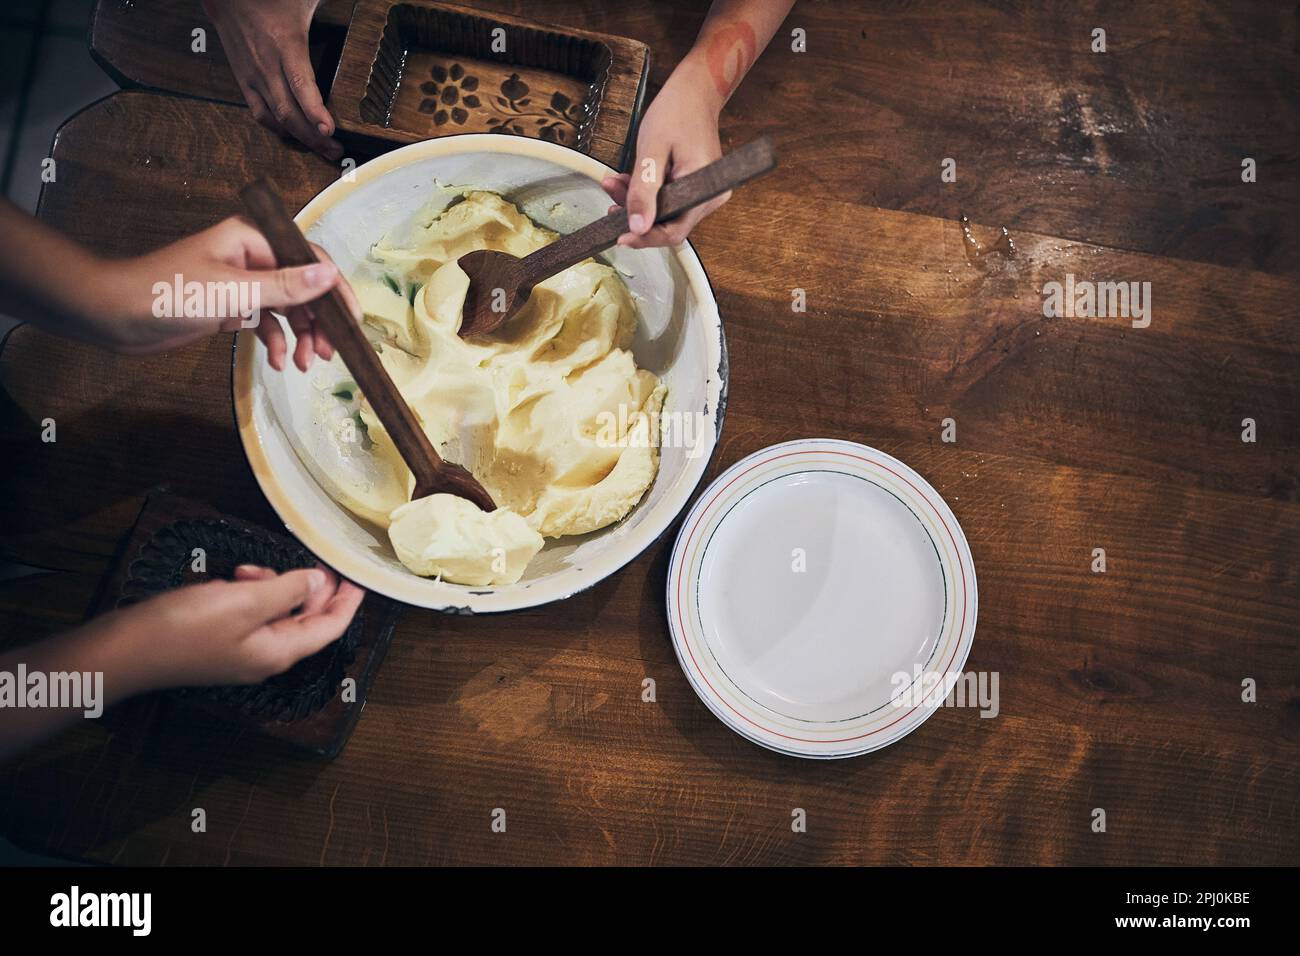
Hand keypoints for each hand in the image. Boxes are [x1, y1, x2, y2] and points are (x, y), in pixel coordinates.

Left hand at [96, 215, 361, 371]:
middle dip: (319, 321)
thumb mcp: (233, 291)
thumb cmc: (169, 292)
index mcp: (254, 240)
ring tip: (306, 364)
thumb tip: (330, 273)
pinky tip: (277, 361)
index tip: (353, 322)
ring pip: (288, 308)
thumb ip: (286, 286)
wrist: (115, 314)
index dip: (335, 289)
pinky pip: (266, 323)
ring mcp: (241, 283)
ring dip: (301, 336)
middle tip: (329, 353)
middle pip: (303, 287)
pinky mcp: (230, 307)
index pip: (310, 258)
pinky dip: (276, 342)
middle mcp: (252, 257)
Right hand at [98, 565, 364, 689]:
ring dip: (272, 586)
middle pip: (305, 619)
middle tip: (302, 560)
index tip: (358, 579)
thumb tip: (318, 582)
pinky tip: (230, 580)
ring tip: (248, 570)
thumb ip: (288, 590)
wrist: (123, 650)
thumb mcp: (245, 601)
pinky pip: (249, 613)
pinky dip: (248, 593)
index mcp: (279, 652)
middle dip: (306, 587)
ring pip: (275, 612)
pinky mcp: (218, 641)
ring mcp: (240, 650)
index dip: (347, 603)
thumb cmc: (184, 628)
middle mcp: (265, 656)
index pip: (330, 628)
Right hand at [202, 0, 342, 159]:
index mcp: (285, 44)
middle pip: (289, 112)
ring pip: (274, 119)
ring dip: (299, 139)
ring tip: (321, 150)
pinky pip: (260, 114)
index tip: (329, 131)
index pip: (301, 85)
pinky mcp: (243, 81)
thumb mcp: (304, 1)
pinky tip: (295, 137)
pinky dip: (278, 130)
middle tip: (335, 151)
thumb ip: (327, 9)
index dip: (314, 112)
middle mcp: (267, 65)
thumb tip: (363, 4)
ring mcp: (253, 76)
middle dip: (313, 137)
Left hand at [601, 71, 727, 248]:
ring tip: (615, 183)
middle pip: (669, 224)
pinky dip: (648, 194)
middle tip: (611, 199)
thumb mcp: (651, 151)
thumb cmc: (677, 112)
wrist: (694, 92)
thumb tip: (637, 227)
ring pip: (666, 213)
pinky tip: (630, 180)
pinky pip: (669, 200)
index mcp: (704, 189)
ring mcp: (705, 193)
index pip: (674, 231)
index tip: (620, 236)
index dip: (646, 237)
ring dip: (638, 203)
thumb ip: (644, 191)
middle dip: (637, 215)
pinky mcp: (696, 187)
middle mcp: (709, 196)